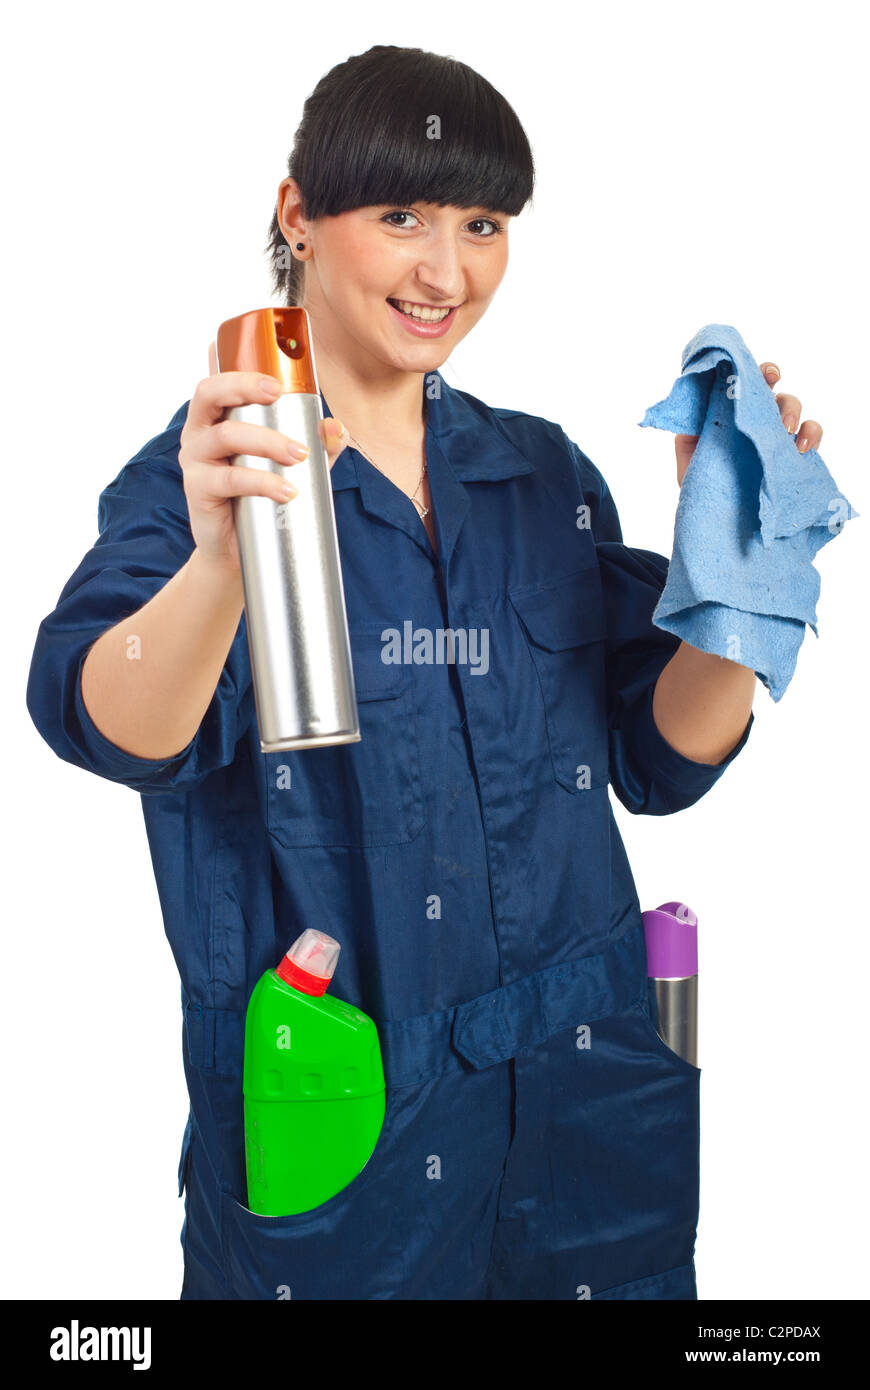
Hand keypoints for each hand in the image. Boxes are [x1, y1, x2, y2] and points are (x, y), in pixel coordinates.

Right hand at [178, 342, 348, 572]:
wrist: (237, 553)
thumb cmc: (259, 499)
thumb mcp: (291, 468)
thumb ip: (315, 446)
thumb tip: (336, 429)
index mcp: (216, 418)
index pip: (218, 380)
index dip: (239, 370)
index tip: (275, 379)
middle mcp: (199, 432)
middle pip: (208, 393)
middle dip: (243, 387)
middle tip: (278, 394)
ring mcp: (195, 461)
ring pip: (224, 436)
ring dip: (266, 440)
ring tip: (300, 455)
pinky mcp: (198, 491)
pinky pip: (228, 479)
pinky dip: (261, 482)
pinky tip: (286, 491)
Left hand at [674, 360, 824, 486]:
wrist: (712, 517)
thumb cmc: (699, 478)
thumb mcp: (688, 450)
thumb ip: (691, 424)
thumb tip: (694, 400)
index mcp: (733, 410)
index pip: (749, 381)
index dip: (761, 371)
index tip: (768, 375)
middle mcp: (757, 418)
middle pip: (775, 391)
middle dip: (778, 392)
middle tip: (776, 406)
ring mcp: (776, 436)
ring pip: (795, 408)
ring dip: (794, 413)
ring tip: (786, 431)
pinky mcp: (792, 455)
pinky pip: (812, 436)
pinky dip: (813, 436)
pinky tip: (802, 450)